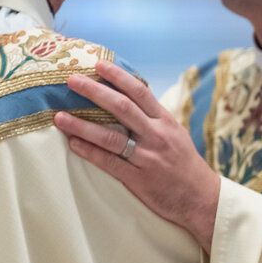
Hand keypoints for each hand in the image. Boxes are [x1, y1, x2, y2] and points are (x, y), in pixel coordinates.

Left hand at [54, 60, 221, 251]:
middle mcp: (156, 135)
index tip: (98, 65)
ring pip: (110, 137)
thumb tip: (127, 99)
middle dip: (95, 92)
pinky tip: (73, 144)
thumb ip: (152, 118)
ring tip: (60, 117)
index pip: (139, 92)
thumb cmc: (184, 164)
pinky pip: (109, 163)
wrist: (201, 198)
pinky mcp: (138, 178)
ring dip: (82, 125)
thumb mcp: (174, 133)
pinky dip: (89, 152)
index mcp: (164, 121)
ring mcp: (147, 157)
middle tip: (72, 80)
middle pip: (122, 108)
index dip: (118, 76)